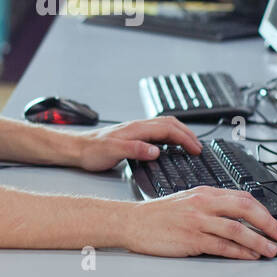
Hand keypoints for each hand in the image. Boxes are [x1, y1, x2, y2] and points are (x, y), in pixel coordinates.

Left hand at [74, 116, 200, 171]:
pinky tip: (170, 144)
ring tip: (190, 144)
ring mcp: (136, 130)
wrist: (77, 149)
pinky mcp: (133, 136)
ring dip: (180, 133)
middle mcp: (138, 127)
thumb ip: (136, 150)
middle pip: (170, 124)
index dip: (185, 139)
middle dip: (187, 134)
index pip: (168, 130)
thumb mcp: (114, 152)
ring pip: (165, 126)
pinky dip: (170, 136)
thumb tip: (156, 151)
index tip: (196, 149)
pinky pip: (157, 132)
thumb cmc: (92, 151)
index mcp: (137, 129)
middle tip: (198, 147)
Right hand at [121, 186, 276, 259]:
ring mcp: (197, 221)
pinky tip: (249, 256)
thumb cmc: (157, 215)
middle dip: (267, 223)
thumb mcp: (187, 201)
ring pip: (237, 229)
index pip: (242, 197)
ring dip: (258, 241)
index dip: (263, 210)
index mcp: (204, 193)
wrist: (132, 222)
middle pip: (244, 209)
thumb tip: (237, 217)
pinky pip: (222, 246)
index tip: (274, 222)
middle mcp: (203, 204)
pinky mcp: (191, 239)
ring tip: (270, 250)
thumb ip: (210, 205)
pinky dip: (240, 252)